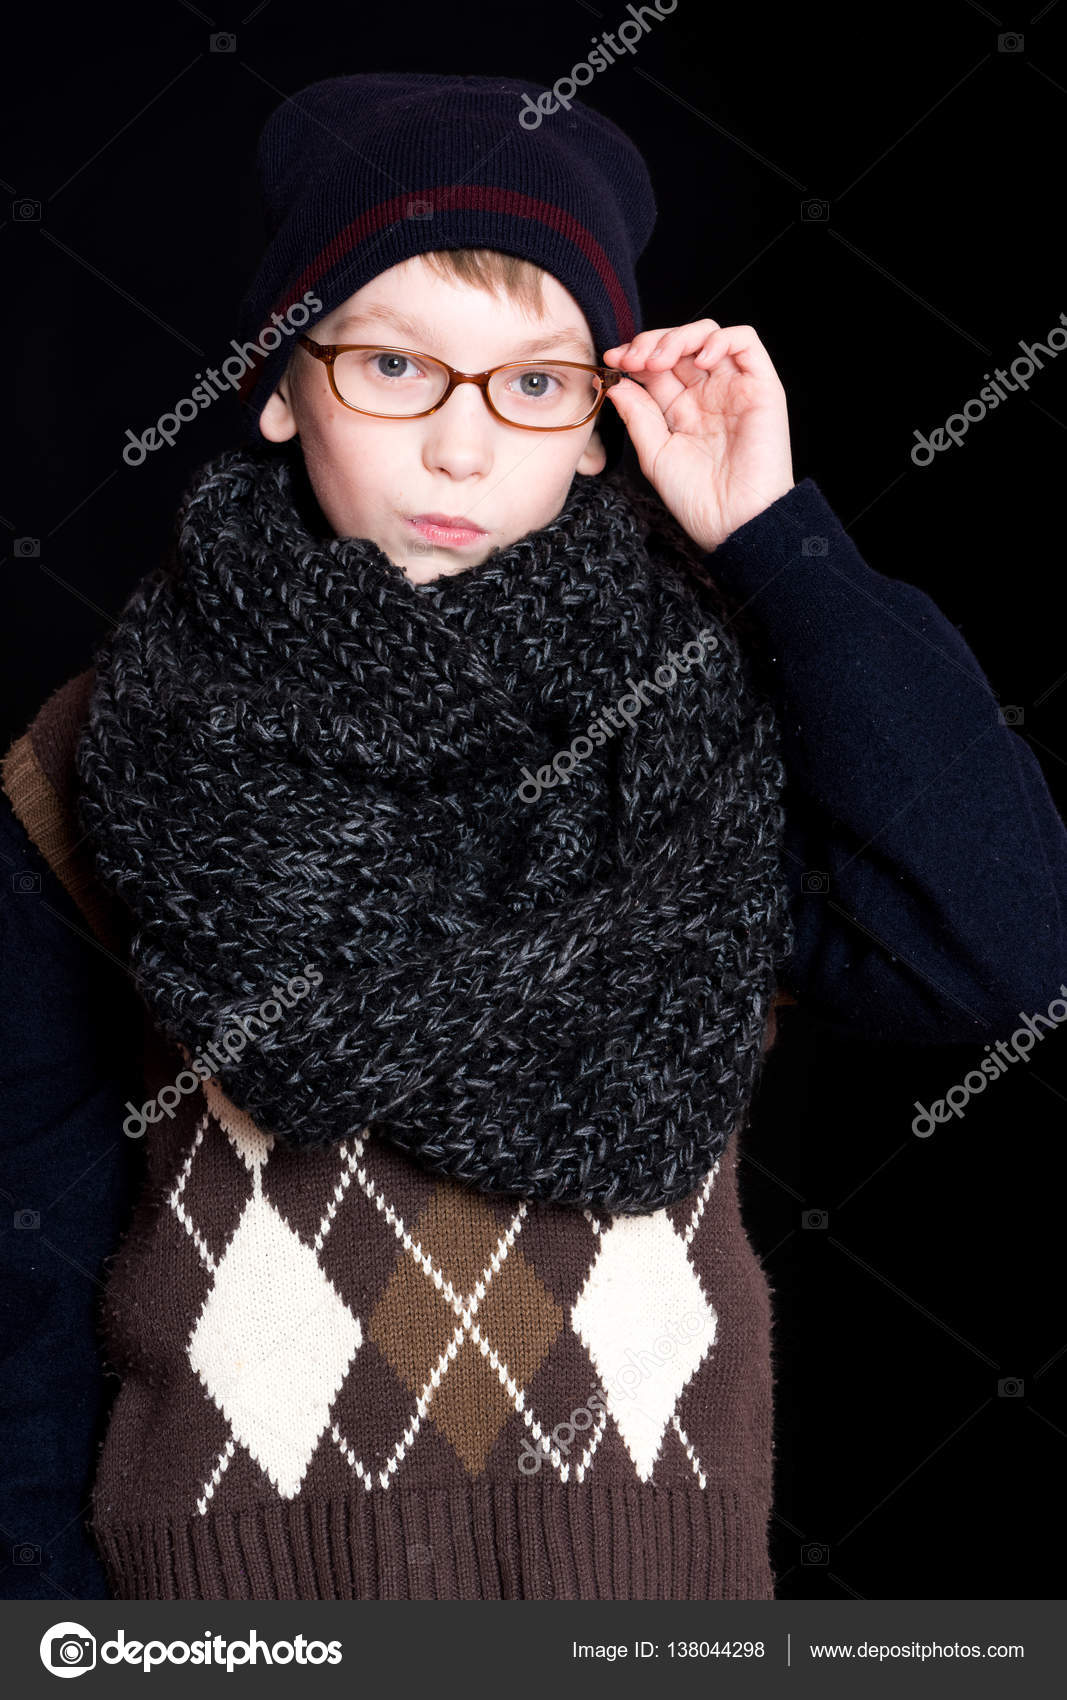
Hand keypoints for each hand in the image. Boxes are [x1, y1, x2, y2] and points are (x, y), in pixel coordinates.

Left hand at [601, 320, 794, 552]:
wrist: (734, 521)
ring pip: (709, 334)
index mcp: (681, 409)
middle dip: (651, 342)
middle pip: (679, 344)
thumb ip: (637, 415)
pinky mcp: (762, 386)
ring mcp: (734, 387)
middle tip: (632, 359)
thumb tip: (614, 382)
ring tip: (659, 360)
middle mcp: (707, 394)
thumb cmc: (697, 498)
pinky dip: (720, 339)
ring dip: (679, 337)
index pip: (656, 365)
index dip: (633, 356)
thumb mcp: (654, 454)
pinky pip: (746, 342)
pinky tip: (699, 359)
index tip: (612, 361)